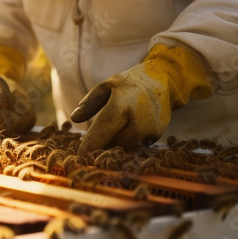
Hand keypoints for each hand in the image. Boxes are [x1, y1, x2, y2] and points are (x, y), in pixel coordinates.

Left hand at [70, 44, 214, 155]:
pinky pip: (136, 144)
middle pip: (113, 143)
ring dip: (115, 142)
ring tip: (114, 128)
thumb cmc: (128, 84)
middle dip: (102, 143)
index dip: (90, 145)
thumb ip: (89, 103)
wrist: (162, 81)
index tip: (79, 157)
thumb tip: (74, 119)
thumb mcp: (106, 86)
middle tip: (95, 139)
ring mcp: (150, 129)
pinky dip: (128, 140)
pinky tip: (128, 127)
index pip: (103, 130)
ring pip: (125, 146)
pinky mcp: (157, 135)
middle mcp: (138, 120)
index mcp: (122, 104)